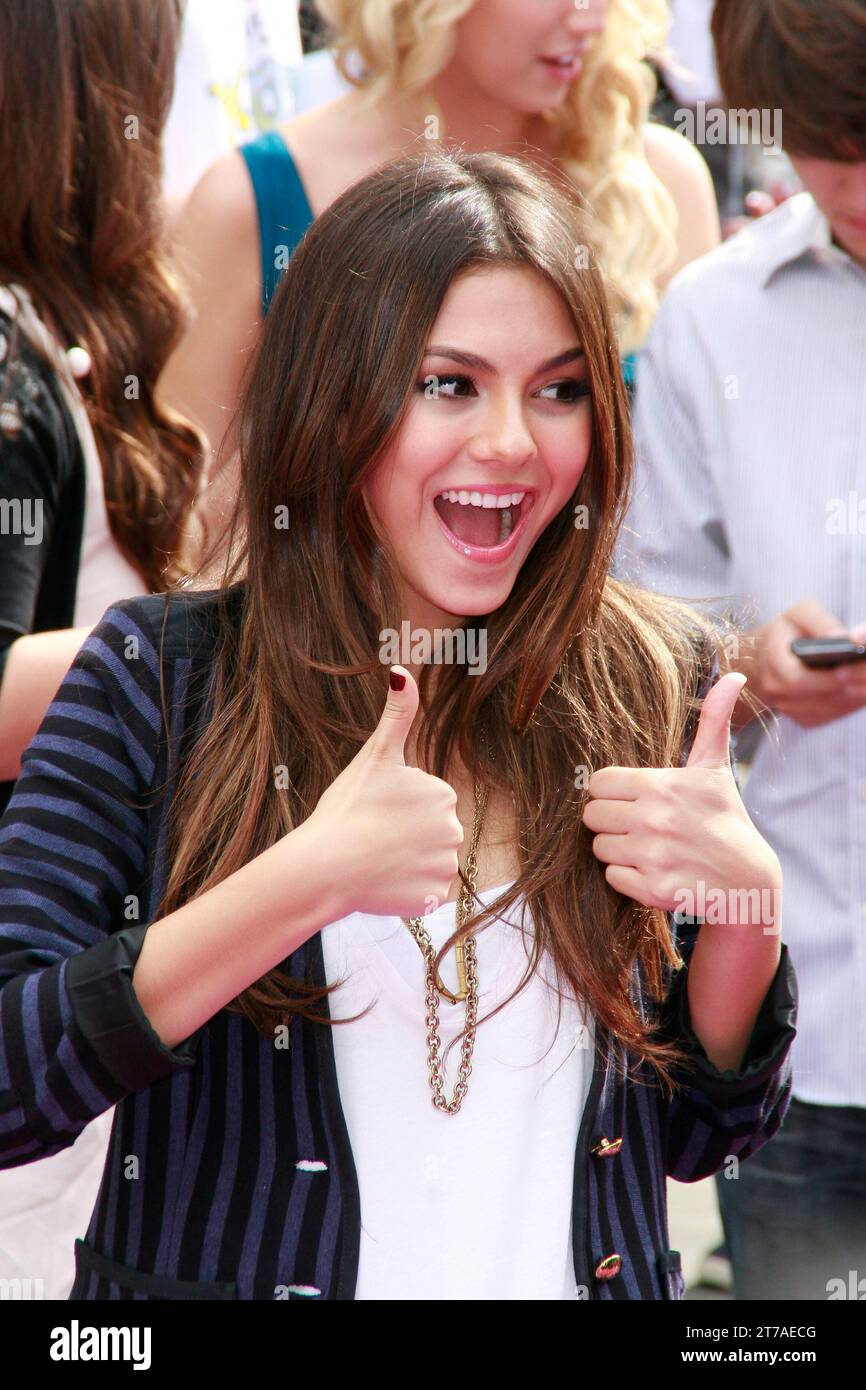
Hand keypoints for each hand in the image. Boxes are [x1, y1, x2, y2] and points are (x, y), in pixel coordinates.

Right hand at [306, 666, 462, 918]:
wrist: (324, 867)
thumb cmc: (346, 809)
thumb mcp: (373, 756)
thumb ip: (396, 715)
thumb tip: (401, 670)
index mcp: (443, 794)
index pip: (425, 802)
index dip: (396, 808)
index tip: (375, 811)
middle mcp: (454, 830)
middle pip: (430, 833)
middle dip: (405, 836)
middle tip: (372, 836)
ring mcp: (445, 867)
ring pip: (428, 863)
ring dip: (406, 863)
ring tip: (375, 860)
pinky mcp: (434, 898)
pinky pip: (425, 892)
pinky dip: (407, 891)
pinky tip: (382, 881)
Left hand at [582, 673, 781, 924]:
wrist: (748, 880)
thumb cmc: (724, 818)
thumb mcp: (715, 769)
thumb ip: (712, 722)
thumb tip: (734, 676)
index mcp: (663, 786)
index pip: (599, 783)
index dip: (611, 791)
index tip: (632, 799)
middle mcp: (655, 820)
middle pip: (592, 816)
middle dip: (610, 820)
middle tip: (638, 825)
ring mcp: (654, 856)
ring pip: (599, 847)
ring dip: (618, 849)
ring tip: (648, 847)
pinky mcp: (653, 888)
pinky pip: (612, 877)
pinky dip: (628, 877)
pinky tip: (654, 870)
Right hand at [740, 600, 865, 727]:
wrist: (766, 657)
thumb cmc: (787, 631)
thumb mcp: (799, 614)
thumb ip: (819, 621)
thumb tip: (844, 638)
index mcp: (772, 661)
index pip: (797, 679)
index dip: (826, 678)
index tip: (850, 667)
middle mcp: (775, 689)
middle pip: (819, 697)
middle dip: (849, 685)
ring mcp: (788, 708)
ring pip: (830, 709)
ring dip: (854, 696)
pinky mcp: (803, 718)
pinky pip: (832, 715)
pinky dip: (851, 703)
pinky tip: (860, 687)